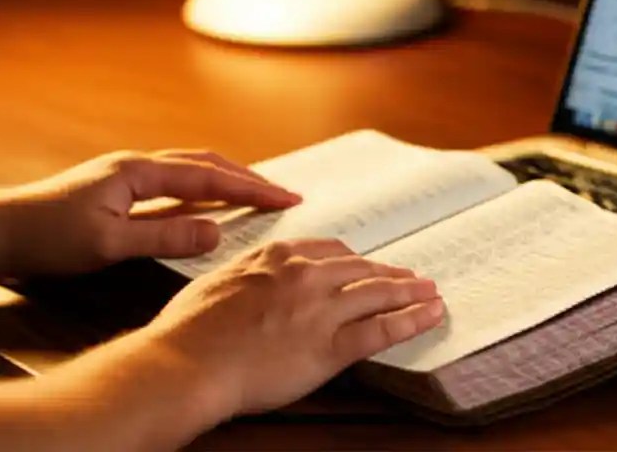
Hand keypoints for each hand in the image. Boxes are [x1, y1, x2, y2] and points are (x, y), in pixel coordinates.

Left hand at [0, 149, 300, 278]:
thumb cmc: (46, 239)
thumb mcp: (109, 245)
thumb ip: (165, 238)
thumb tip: (217, 233)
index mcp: (138, 172)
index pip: (209, 178)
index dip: (252, 189)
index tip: (287, 198)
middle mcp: (136, 166)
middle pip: (206, 164)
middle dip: (248, 178)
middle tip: (284, 194)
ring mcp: (126, 176)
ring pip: (190, 171)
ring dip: (227, 180)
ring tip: (257, 194)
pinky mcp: (117, 191)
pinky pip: (173, 185)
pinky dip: (202, 192)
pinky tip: (209, 209)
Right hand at [144, 238, 444, 416]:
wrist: (185, 363)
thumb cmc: (188, 331)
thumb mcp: (217, 283)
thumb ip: (245, 275)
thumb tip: (251, 279)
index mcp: (276, 258)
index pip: (328, 251)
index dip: (353, 260)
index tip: (366, 263)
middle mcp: (304, 276)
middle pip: (360, 268)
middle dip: (389, 272)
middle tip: (410, 277)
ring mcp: (320, 309)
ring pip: (378, 293)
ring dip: (411, 291)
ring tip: (431, 292)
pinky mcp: (330, 345)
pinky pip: (381, 329)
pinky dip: (412, 320)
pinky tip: (430, 315)